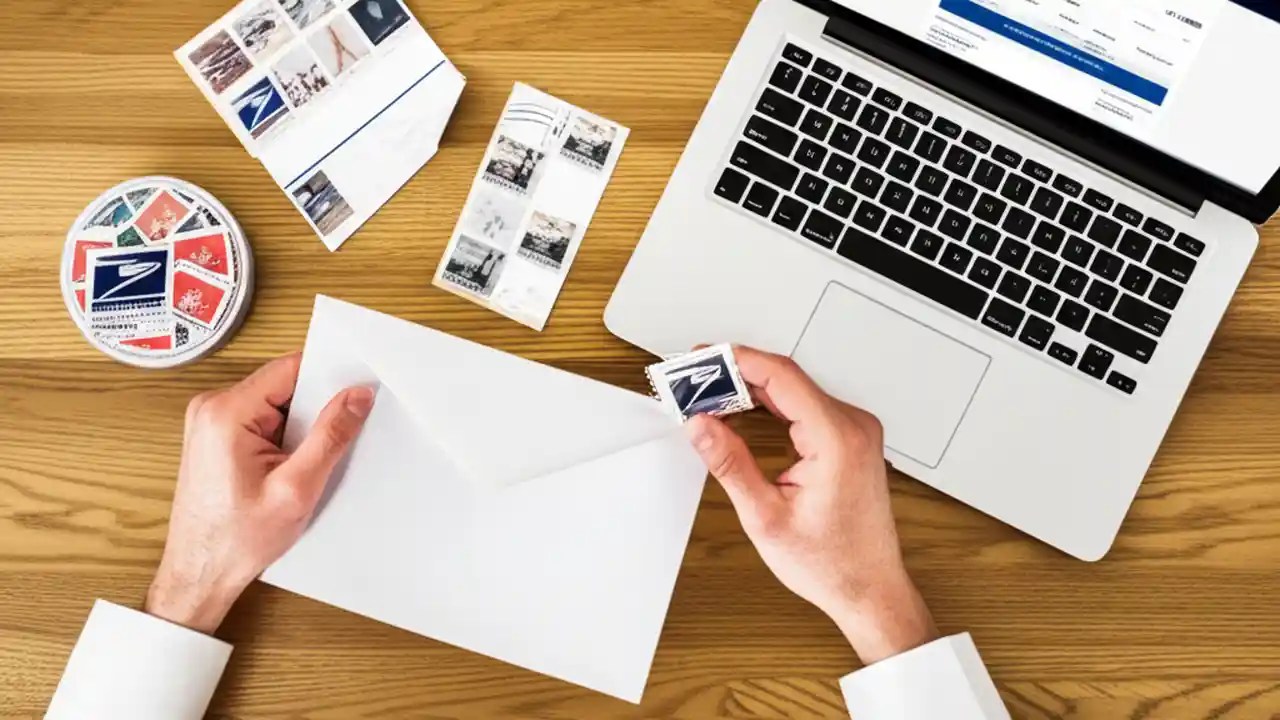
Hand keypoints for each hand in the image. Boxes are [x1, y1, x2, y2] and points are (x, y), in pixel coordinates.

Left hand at [145, 352, 373, 633]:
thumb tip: (356, 397)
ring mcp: (210, 421)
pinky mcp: (215, 435)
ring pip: (275, 403)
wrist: (200, 572)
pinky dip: (282, 438)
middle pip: (283, 384)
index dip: (327, 379)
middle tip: (318, 451)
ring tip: (296, 468)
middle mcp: (211, 409)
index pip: (290, 367)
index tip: (351, 398)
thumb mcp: (296, 488)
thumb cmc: (235, 540)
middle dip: (312, 411)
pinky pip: (262, 420)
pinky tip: (283, 470)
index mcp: (226, 412)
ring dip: (297, 428)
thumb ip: (331, 436)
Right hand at [684, 346, 937, 663]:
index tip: (703, 357)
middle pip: (786, 378)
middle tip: (693, 379)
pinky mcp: (849, 439)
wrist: (871, 590)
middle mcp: (853, 427)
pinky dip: (770, 404)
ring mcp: (854, 431)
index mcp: (837, 439)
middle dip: (736, 374)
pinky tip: (741, 408)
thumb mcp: (766, 516)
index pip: (781, 375)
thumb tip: (702, 426)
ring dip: (750, 388)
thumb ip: (730, 463)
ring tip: (708, 395)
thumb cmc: (833, 564)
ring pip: (793, 390)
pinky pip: (805, 406)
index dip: (736, 360)